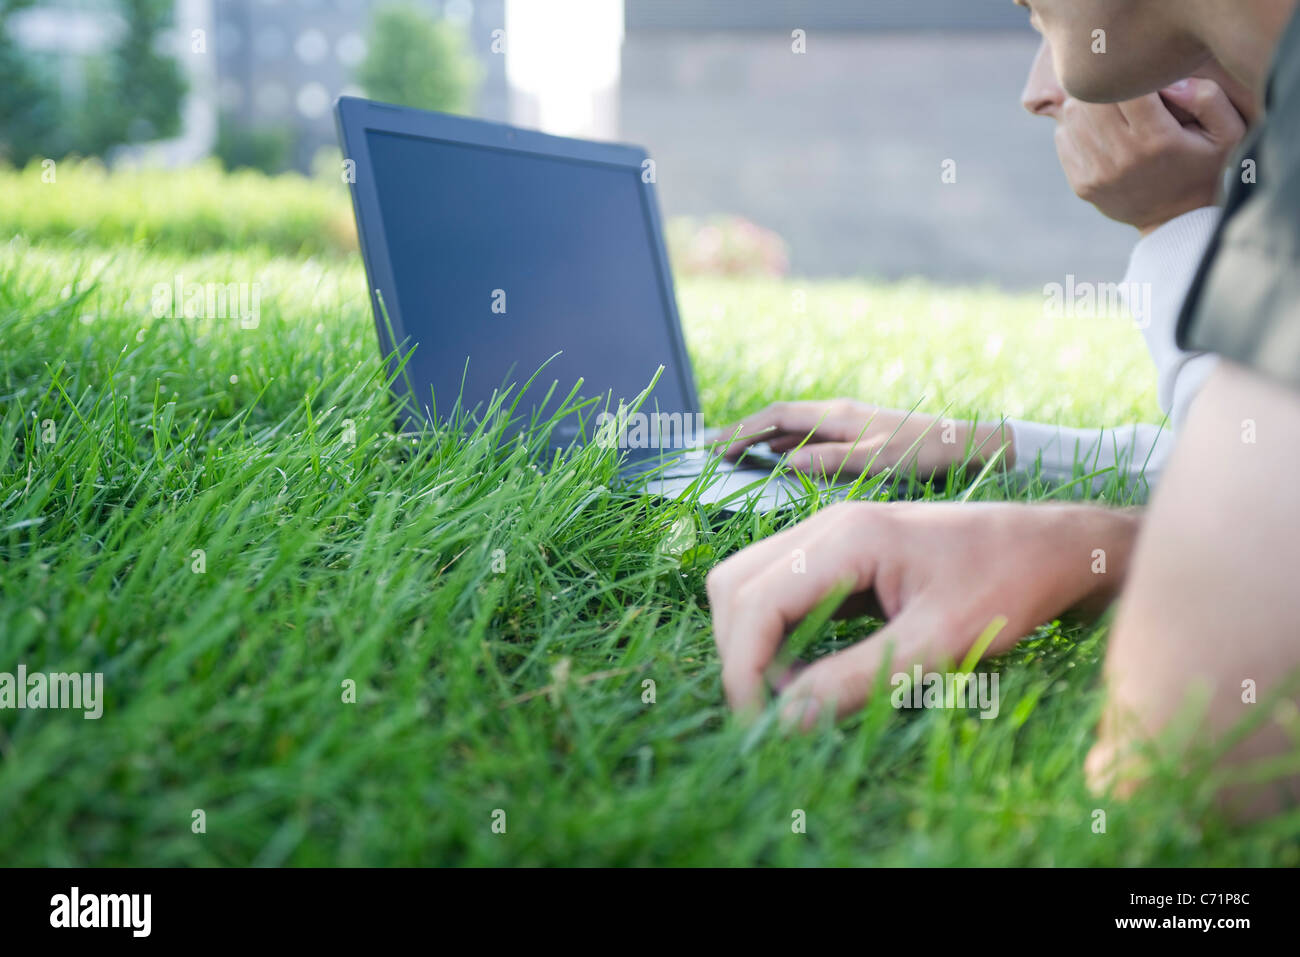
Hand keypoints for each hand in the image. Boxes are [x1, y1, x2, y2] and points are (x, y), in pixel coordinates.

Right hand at [706, 501, 1141, 724]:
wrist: (1052, 545)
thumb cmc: (1008, 585)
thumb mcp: (938, 642)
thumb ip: (857, 680)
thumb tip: (786, 723)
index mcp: (845, 537)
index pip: (754, 601)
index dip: (743, 668)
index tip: (761, 726)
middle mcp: (825, 526)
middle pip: (736, 587)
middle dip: (741, 655)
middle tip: (776, 715)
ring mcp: (829, 536)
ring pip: (750, 585)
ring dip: (754, 643)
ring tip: (795, 695)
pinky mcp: (840, 554)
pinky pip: (780, 589)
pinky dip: (777, 633)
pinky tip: (811, 671)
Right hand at [713, 399, 1013, 477]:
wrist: (970, 445)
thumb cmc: (927, 453)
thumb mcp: (878, 460)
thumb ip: (831, 459)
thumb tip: (785, 461)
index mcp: (837, 415)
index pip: (775, 416)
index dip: (741, 429)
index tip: (712, 446)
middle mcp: (837, 415)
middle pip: (777, 420)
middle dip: (742, 432)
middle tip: (710, 452)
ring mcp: (847, 425)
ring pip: (792, 430)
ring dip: (762, 441)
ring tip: (734, 458)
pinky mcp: (858, 438)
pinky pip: (809, 440)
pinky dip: (784, 449)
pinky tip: (778, 465)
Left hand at [1055, 78, 1246, 232]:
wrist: (1178, 219)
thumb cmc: (1205, 167)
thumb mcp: (1228, 132)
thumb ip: (1208, 97)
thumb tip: (1171, 81)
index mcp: (1157, 139)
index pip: (1125, 87)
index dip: (1128, 71)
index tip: (1137, 69)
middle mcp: (1123, 157)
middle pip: (1091, 98)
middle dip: (1103, 84)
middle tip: (1120, 82)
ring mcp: (1097, 173)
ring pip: (1072, 115)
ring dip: (1088, 102)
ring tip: (1110, 103)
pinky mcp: (1082, 184)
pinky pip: (1064, 137)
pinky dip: (1076, 126)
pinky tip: (1100, 129)